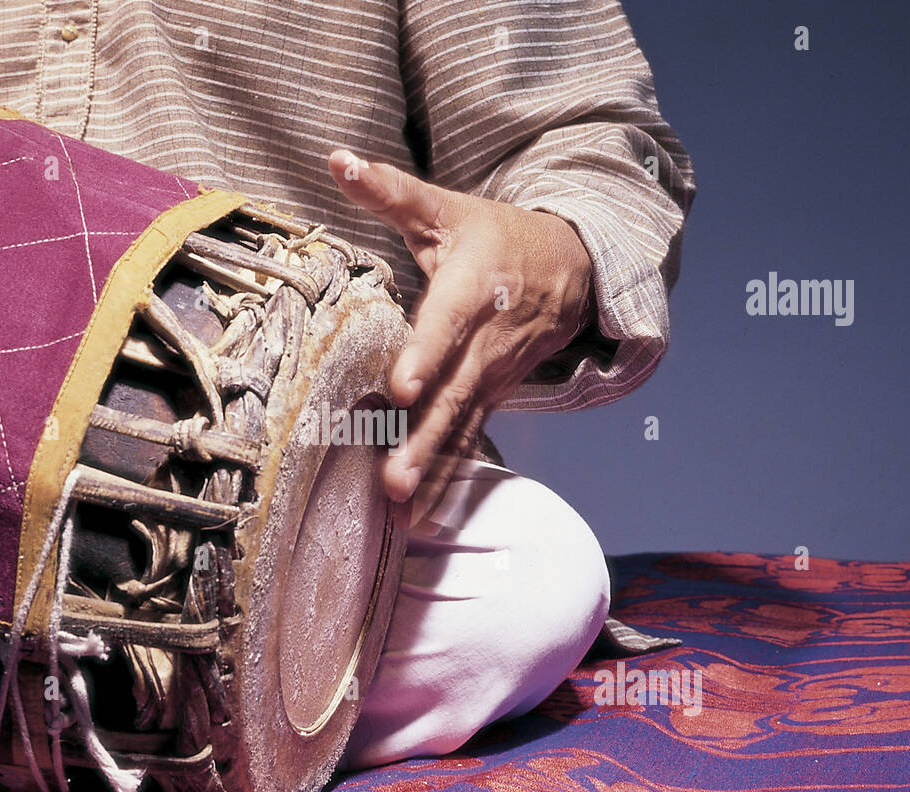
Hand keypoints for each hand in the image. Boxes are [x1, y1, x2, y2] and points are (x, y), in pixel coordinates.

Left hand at [328, 148, 594, 518]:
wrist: (571, 265)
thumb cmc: (494, 235)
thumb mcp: (447, 207)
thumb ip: (391, 191)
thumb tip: (338, 158)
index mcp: (473, 287)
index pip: (448, 323)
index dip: (427, 354)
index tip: (402, 387)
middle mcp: (488, 339)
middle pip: (454, 391)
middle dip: (425, 437)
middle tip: (394, 478)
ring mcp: (494, 374)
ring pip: (463, 423)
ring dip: (435, 468)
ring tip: (403, 507)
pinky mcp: (493, 395)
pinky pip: (471, 438)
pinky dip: (448, 477)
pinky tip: (420, 514)